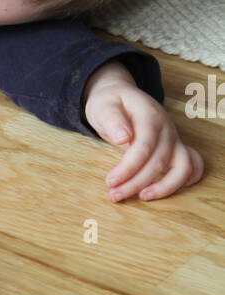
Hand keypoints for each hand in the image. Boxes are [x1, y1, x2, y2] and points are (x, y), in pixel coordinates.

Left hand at [83, 62, 203, 201]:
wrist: (121, 97)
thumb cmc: (110, 103)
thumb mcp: (104, 106)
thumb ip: (112, 120)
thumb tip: (124, 138)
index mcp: (149, 116)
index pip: (144, 147)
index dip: (128, 168)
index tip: (110, 182)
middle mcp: (166, 129)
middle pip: (159, 162)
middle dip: (136, 183)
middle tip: (114, 195)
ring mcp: (173, 139)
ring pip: (182, 167)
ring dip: (164, 187)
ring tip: (142, 197)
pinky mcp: (174, 148)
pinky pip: (192, 165)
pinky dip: (186, 179)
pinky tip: (168, 190)